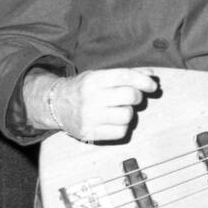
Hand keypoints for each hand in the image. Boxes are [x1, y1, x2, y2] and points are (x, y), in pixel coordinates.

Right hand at [42, 68, 159, 142]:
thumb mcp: (100, 75)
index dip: (143, 81)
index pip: (125, 77)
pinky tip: (113, 121)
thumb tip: (151, 74)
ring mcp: (89, 118)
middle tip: (133, 97)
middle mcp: (90, 98)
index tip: (152, 86)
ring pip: (127, 115)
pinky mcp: (90, 133)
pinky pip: (121, 132)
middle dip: (137, 96)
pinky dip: (122, 126)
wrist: (55, 105)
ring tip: (119, 109)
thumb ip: (126, 74)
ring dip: (128, 112)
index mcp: (93, 80)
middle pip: (130, 96)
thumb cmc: (83, 88)